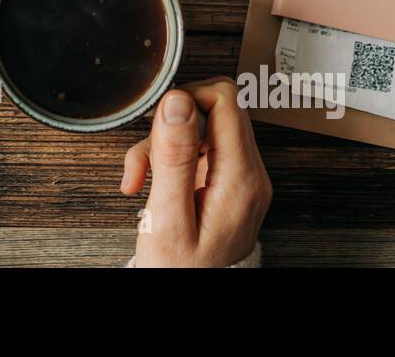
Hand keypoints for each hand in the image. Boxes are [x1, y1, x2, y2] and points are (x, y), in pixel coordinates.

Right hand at [121, 79, 271, 266]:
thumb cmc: (177, 270)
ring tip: (143, 175)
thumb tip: (178, 101)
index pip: (225, 100)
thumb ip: (173, 157)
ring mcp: (242, 178)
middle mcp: (251, 175)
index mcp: (241, 180)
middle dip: (173, 121)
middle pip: (217, 108)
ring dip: (167, 141)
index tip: (158, 126)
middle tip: (149, 154)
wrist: (187, 295)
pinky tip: (155, 180)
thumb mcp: (167, 217)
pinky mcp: (229, 182)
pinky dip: (174, 155)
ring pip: (206, 126)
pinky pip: (203, 148)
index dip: (186, 99)